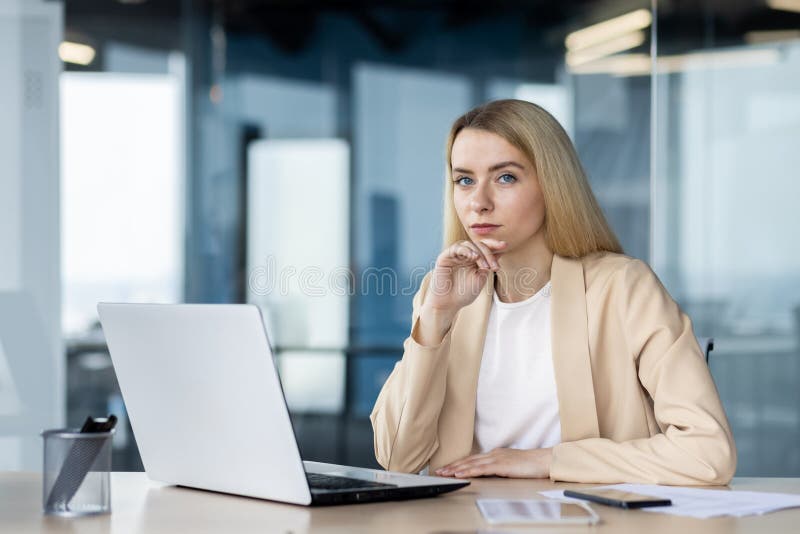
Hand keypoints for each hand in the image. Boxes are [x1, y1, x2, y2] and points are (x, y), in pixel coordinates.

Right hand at [425, 238, 507, 313]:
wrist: (448, 305)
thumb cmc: (463, 294)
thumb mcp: (480, 278)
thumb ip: (488, 265)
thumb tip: (500, 252)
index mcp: (473, 259)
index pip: (485, 247)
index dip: (494, 245)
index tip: (505, 246)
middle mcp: (464, 255)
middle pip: (479, 244)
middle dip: (489, 253)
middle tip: (495, 266)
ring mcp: (454, 255)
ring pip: (469, 244)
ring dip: (480, 254)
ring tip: (485, 266)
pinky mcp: (445, 257)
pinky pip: (456, 248)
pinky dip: (466, 250)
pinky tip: (473, 257)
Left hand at [434, 448, 552, 478]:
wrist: (544, 460)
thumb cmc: (531, 465)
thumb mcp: (511, 465)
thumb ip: (500, 467)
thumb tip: (489, 473)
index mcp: (496, 454)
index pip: (473, 459)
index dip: (459, 463)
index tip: (447, 468)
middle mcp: (493, 454)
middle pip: (468, 460)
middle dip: (452, 466)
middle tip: (439, 471)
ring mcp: (496, 459)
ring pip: (471, 464)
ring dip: (456, 468)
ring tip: (444, 473)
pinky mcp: (501, 465)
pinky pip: (481, 469)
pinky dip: (468, 471)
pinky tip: (460, 474)